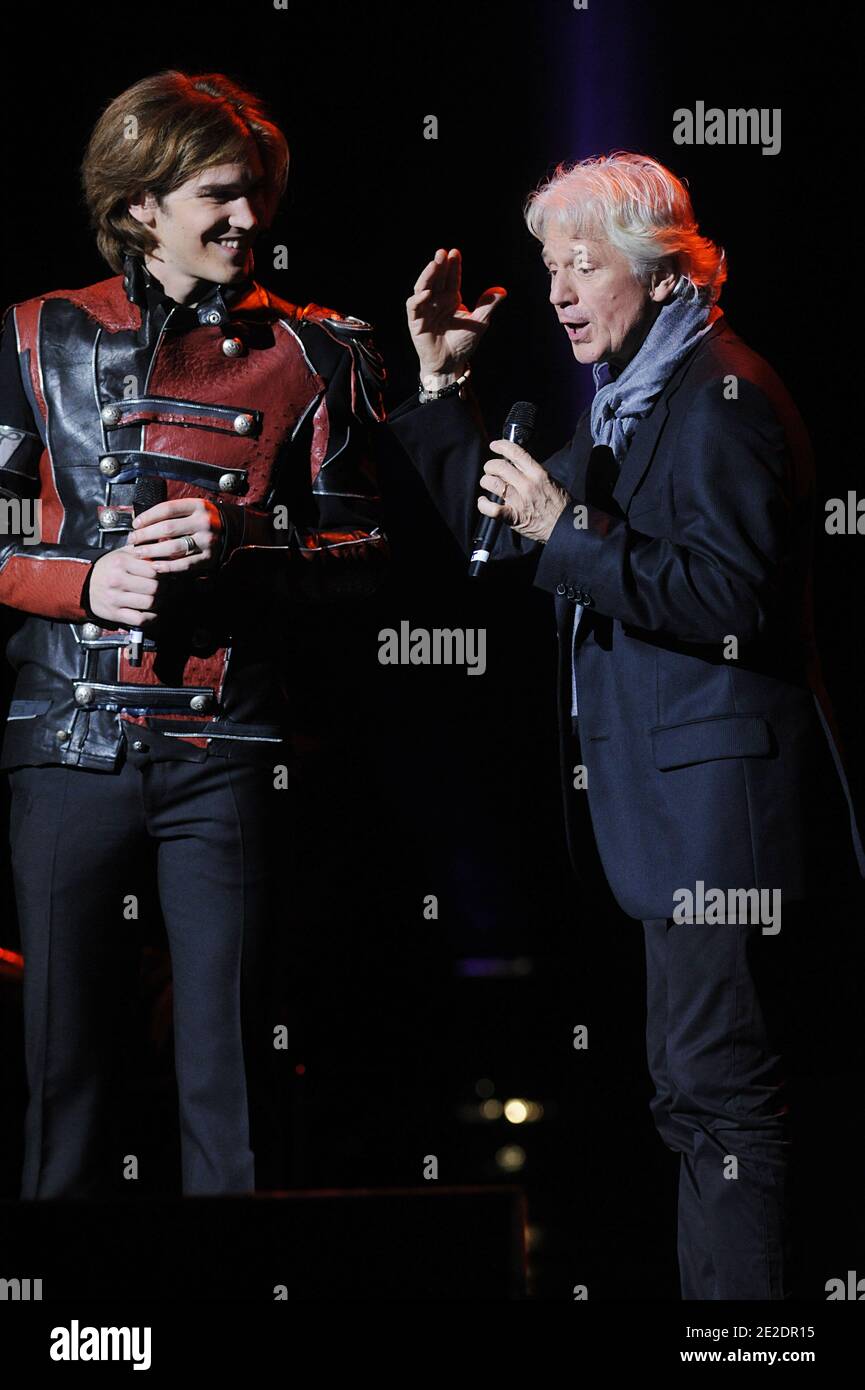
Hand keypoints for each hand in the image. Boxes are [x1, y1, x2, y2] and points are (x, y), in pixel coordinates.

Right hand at [87, 546, 159, 627]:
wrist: (82, 583)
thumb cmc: (107, 568)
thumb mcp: (121, 554)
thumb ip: (141, 550)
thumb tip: (162, 547)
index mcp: (121, 562)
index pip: (153, 570)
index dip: (164, 574)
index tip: (165, 576)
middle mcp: (117, 580)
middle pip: (154, 587)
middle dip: (164, 589)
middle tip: (166, 589)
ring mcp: (115, 598)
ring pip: (149, 603)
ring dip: (159, 603)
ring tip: (160, 599)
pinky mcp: (114, 613)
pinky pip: (139, 619)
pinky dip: (150, 618)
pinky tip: (152, 612)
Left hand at [126, 497, 223, 573]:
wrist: (231, 531)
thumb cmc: (202, 520)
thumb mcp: (191, 509)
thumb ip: (171, 513)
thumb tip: (140, 521)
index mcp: (198, 506)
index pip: (167, 509)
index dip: (148, 516)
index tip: (135, 524)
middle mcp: (204, 522)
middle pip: (168, 528)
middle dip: (146, 535)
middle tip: (132, 540)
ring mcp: (208, 541)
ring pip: (174, 547)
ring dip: (153, 551)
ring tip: (139, 553)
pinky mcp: (208, 558)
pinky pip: (184, 564)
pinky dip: (167, 566)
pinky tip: (155, 566)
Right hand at [406, 247, 505, 377]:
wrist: (451, 364)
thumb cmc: (463, 344)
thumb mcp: (480, 322)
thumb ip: (487, 306)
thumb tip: (502, 290)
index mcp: (451, 298)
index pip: (451, 278)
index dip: (453, 266)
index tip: (455, 252)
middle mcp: (437, 301)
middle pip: (437, 279)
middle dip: (439, 265)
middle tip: (443, 252)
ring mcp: (426, 310)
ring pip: (423, 288)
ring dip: (427, 276)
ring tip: (434, 265)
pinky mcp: (416, 322)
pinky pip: (414, 307)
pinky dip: (419, 299)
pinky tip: (427, 292)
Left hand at [477, 439, 570, 543]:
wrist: (563, 526)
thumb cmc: (559, 505)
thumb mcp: (551, 481)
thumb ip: (533, 472)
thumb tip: (518, 464)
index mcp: (538, 474)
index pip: (516, 453)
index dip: (501, 446)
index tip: (494, 445)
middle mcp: (527, 485)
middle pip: (500, 467)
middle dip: (490, 466)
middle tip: (490, 469)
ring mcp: (519, 501)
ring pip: (493, 483)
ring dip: (486, 481)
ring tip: (487, 483)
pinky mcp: (513, 517)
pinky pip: (492, 509)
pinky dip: (483, 504)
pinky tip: (483, 501)